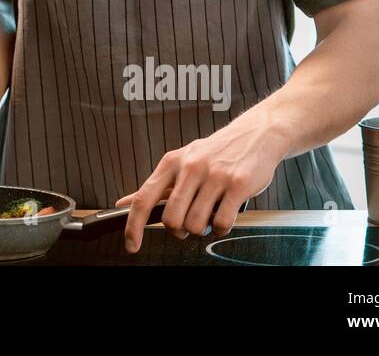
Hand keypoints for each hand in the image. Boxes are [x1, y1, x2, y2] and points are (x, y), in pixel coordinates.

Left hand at [114, 114, 287, 252]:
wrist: (256, 134)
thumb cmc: (215, 152)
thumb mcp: (181, 161)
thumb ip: (154, 186)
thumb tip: (122, 204)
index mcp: (171, 162)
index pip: (143, 199)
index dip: (134, 226)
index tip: (132, 245)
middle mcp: (190, 167)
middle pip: (171, 219)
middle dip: (179, 230)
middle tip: (188, 224)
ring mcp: (214, 175)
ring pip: (196, 225)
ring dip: (202, 229)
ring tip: (209, 215)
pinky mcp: (237, 185)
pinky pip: (222, 223)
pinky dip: (221, 228)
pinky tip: (224, 216)